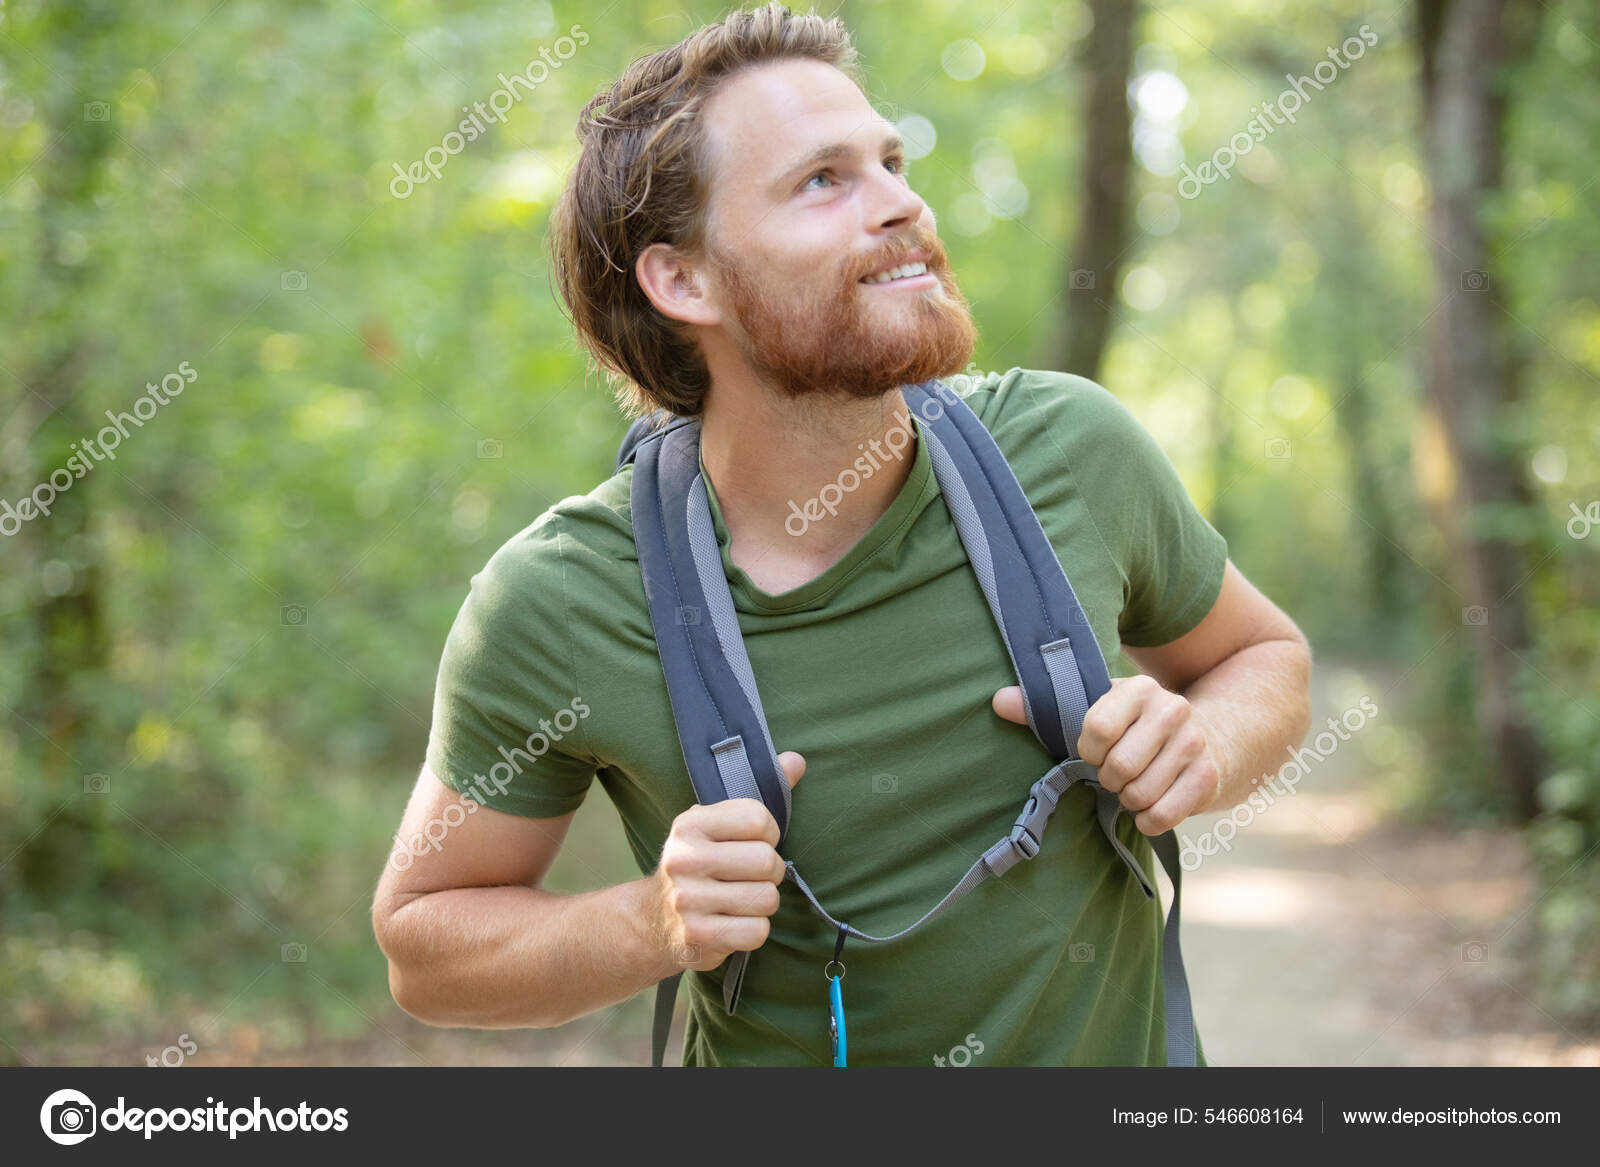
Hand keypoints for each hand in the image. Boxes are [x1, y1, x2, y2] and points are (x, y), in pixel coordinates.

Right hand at [648, 750, 805, 971]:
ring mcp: (687, 901)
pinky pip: (758, 931)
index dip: (769, 835)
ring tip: (740, 900)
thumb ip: (763, 790)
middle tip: (751, 877)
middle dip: (771, 872)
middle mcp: (684, 859)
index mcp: (690, 824)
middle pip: (768, 862)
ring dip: (763, 903)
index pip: (759, 820)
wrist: (654, 920)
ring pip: (767, 899)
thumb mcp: (719, 824)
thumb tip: (797, 760)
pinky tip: (733, 923)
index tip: (753, 843)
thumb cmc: (701, 864)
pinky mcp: (697, 936)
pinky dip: (754, 930)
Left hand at [992, 675, 1219, 834]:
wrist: (1213, 737)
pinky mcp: (1209, 776)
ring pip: (1140, 794)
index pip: (1097, 728)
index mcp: (1138, 688)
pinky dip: (1149, 820)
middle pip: (1119, 767)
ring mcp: (1195, 743)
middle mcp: (1171, 709)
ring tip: (1133, 786)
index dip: (1087, 751)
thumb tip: (998, 701)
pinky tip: (1151, 804)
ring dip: (1129, 800)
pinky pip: (1164, 815)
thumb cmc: (1137, 729)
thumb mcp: (1098, 710)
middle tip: (1114, 775)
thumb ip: (1045, 708)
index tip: (1092, 752)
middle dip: (1108, 780)